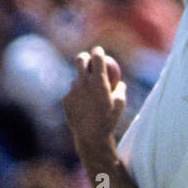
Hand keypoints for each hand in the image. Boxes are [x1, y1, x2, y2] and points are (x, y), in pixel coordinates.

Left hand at [63, 47, 126, 169]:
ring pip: (76, 79)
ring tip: (88, 95)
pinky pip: (72, 94)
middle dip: (84, 57)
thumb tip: (120, 83)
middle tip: (87, 60)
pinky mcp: (66, 99)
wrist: (91, 136)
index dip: (98, 51)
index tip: (99, 51)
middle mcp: (84, 83)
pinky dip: (77, 97)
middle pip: (80, 60)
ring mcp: (73, 91)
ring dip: (81, 82)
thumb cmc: (109, 121)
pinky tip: (82, 107)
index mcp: (99, 81)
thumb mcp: (120, 105)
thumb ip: (120, 90)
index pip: (97, 58)